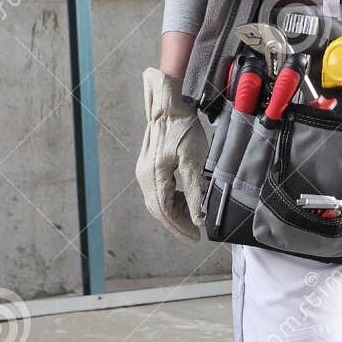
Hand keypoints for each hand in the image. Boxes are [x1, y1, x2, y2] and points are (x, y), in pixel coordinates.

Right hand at [134, 67, 208, 240]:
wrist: (170, 104)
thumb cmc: (183, 129)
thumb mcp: (194, 161)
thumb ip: (194, 191)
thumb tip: (197, 219)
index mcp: (153, 176)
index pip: (165, 212)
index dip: (180, 227)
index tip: (196, 236)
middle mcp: (143, 176)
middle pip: (158, 209)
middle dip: (177, 223)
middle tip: (195, 232)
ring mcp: (143, 170)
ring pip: (157, 201)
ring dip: (174, 211)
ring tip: (193, 216)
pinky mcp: (148, 165)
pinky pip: (158, 190)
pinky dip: (171, 198)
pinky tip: (185, 199)